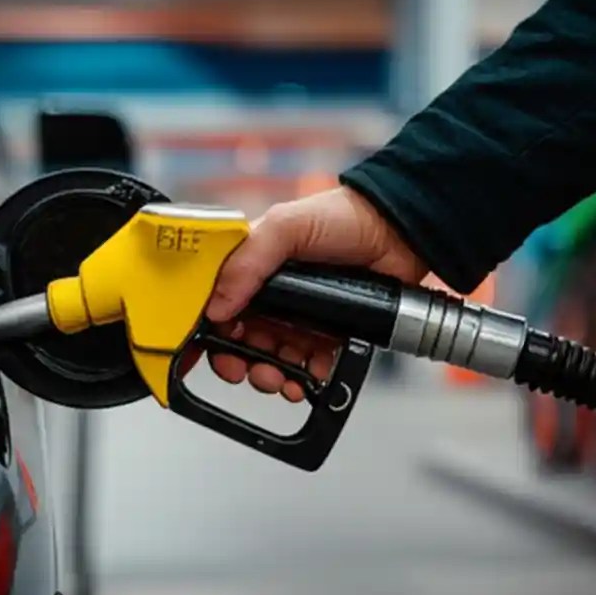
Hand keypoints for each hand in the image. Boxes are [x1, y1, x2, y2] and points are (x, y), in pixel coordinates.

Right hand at [204, 186, 427, 400]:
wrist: (400, 230)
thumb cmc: (344, 215)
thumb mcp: (285, 226)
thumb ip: (248, 261)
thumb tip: (216, 305)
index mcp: (251, 266)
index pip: (213, 302)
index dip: (201, 329)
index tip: (195, 352)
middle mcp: (271, 294)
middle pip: (238, 339)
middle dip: (237, 360)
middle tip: (242, 370)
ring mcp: (299, 316)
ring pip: (270, 358)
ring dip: (269, 374)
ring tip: (279, 378)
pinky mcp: (328, 333)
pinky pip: (308, 366)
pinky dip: (304, 378)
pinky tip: (307, 378)